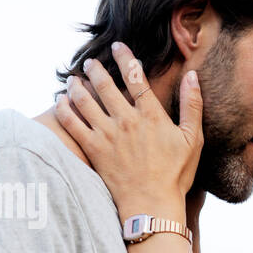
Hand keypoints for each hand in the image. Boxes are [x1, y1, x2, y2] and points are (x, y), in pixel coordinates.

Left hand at [55, 42, 202, 219]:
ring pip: (85, 100)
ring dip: (77, 85)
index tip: (117, 47)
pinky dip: (64, 109)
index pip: (135, 77)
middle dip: (95, 69)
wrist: (153, 206)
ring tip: (74, 78)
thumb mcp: (192, 140)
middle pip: (105, 85)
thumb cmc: (176, 175)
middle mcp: (126, 120)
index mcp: (151, 115)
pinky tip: (60, 101)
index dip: (125, 58)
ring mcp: (107, 135)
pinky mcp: (93, 150)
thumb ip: (192, 106)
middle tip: (90, 63)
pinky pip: (72, 124)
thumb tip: (193, 76)